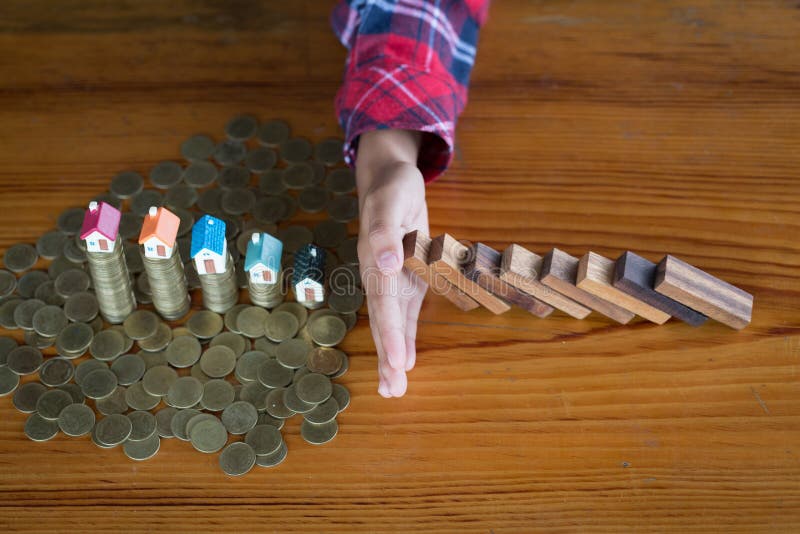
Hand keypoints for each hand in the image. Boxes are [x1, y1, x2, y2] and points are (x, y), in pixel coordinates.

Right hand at [355, 129, 428, 397]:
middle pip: (385, 324)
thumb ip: (383, 231)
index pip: (385, 306)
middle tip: (392, 392)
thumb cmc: (392, 187)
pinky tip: (406, 360)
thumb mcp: (390, 200)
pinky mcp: (406, 280)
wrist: (389, 180)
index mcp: (375, 263)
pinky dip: (405, 338)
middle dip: (388, 358)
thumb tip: (386, 264)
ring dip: (393, 356)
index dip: (392, 335)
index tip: (398, 364)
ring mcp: (393, 282)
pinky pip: (405, 315)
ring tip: (394, 388)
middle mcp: (381, 278)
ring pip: (393, 325)